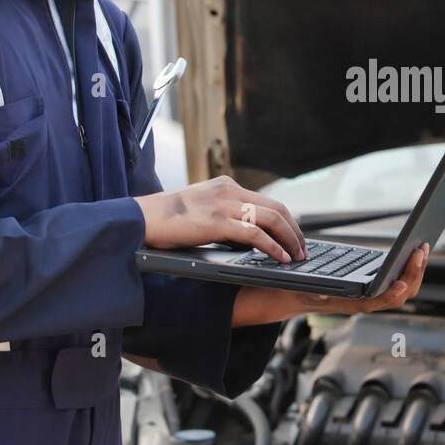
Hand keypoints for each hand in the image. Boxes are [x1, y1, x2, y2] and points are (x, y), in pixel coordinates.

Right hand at [133, 175, 305, 263]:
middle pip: (277, 208)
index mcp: (227, 186)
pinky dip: (273, 247)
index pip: (268, 201)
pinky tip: (280, 259)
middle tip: (303, 250)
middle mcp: (229, 190)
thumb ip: (224, 216)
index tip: (295, 238)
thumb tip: (246, 238)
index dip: (287, 221)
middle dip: (295, 231)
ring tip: (298, 256)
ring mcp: (224, 204)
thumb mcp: (201, 210)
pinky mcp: (216, 221)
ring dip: (290, 240)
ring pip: (272, 219)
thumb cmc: (166, 220)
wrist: (140, 218)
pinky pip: (255, 234)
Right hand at [292, 243, 428, 313]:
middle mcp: (362, 302)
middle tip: (420, 251)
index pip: (374, 303)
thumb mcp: (297, 288)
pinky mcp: (373, 286)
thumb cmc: (295, 290)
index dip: (389, 294)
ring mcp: (370, 295)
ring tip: (421, 248)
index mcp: (347, 304)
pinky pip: (397, 281)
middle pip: (397, 297)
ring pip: (401, 290)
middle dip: (412, 275)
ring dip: (414, 271)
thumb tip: (321, 293)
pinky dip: (408, 268)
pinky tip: (413, 252)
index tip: (402, 282)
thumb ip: (311, 291)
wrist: (292, 297)